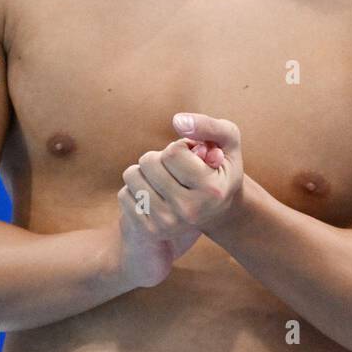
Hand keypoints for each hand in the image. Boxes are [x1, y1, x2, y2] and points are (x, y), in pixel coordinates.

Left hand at [112, 115, 232, 288]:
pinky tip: (154, 195)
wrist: (216, 211)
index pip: (172, 152)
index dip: (179, 147)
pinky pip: (124, 195)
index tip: (191, 157)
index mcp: (211, 190)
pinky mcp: (150, 230)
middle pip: (149, 161)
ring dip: (144, 171)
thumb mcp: (227, 141)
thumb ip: (207, 126)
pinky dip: (135, 188)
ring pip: (132, 176)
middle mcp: (190, 210)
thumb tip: (177, 121)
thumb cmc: (219, 167)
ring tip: (162, 179)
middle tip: (175, 168)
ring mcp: (169, 223)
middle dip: (159, 156)